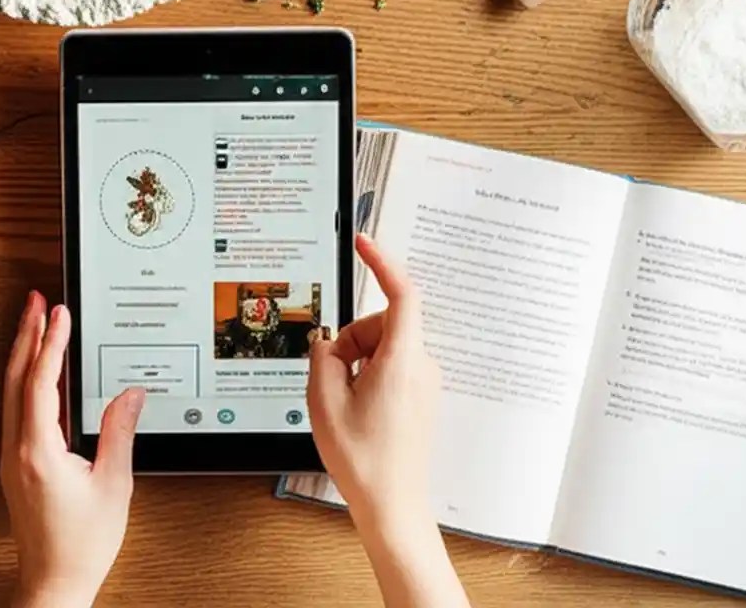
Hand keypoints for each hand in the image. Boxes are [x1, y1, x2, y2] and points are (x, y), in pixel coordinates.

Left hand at [0, 292, 144, 607]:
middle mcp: (18, 451)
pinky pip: (17, 411)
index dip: (50, 343)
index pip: (41, 382)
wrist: (54, 582)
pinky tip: (39, 373)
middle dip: (26, 335)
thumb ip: (120, 432)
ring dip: (23, 355)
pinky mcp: (18, 465)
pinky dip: (26, 382)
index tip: (59, 313)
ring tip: (35, 325)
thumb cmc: (82, 544)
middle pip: (16, 379)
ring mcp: (13, 458)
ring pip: (12, 393)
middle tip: (36, 302)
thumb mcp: (114, 484)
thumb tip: (131, 394)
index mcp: (40, 452)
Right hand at [308, 234, 438, 531]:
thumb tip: (327, 343)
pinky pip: (391, 366)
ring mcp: (424, 381)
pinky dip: (368, 376)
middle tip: (333, 378)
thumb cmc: (364, 460)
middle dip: (352, 340)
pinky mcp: (420, 395)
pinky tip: (357, 409)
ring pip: (383, 346)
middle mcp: (420, 366)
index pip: (401, 294)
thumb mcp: (323, 402)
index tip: (365, 243)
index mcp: (401, 362)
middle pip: (382, 323)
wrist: (392, 502)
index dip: (383, 263)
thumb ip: (321, 359)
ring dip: (358, 362)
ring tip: (345, 402)